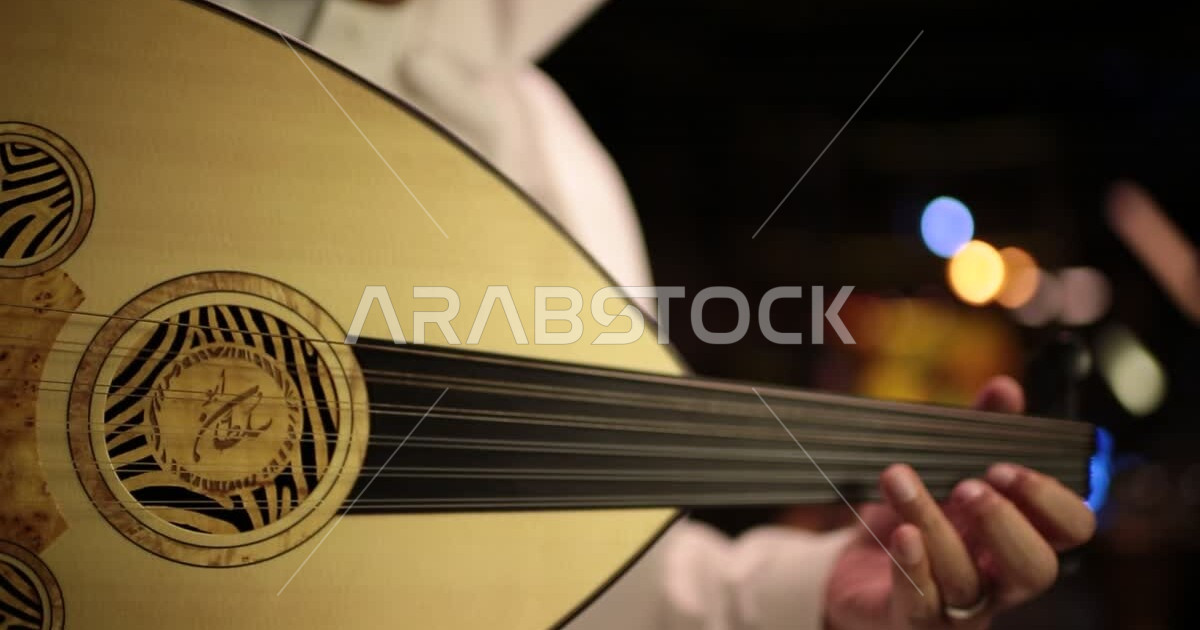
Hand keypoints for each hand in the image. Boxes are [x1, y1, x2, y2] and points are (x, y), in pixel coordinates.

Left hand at [824, 376, 1096, 629]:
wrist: (848, 573)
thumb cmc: (912, 522)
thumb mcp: (941, 471)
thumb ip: (976, 431)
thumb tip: (1005, 388)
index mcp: (1019, 535)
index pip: (1072, 529)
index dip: (1051, 500)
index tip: (1007, 465)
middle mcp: (999, 578)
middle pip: (1036, 569)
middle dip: (1006, 523)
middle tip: (970, 485)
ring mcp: (959, 608)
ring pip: (965, 579)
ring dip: (933, 523)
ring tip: (898, 478)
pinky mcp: (913, 623)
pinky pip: (921, 606)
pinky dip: (912, 567)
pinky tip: (900, 533)